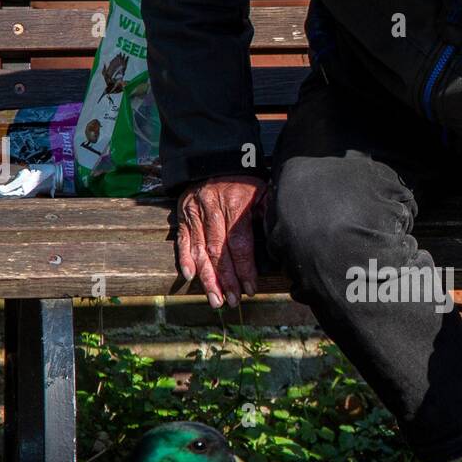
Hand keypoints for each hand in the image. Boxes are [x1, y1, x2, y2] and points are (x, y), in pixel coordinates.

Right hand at [176, 176, 267, 307]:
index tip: (250, 289)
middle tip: (232, 302)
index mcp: (235, 204)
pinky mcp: (183, 215)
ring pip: (200, 251)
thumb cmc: (243, 180)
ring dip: (207, 278)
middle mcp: (212, 210)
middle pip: (218, 252)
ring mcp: (195, 213)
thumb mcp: (261, 190)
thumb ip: (267, 213)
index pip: (239, 244)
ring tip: (215, 300)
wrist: (213, 159)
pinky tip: (190, 277)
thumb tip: (278, 238)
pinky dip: (184, 259)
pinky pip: (183, 240)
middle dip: (226, 280)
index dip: (244, 269)